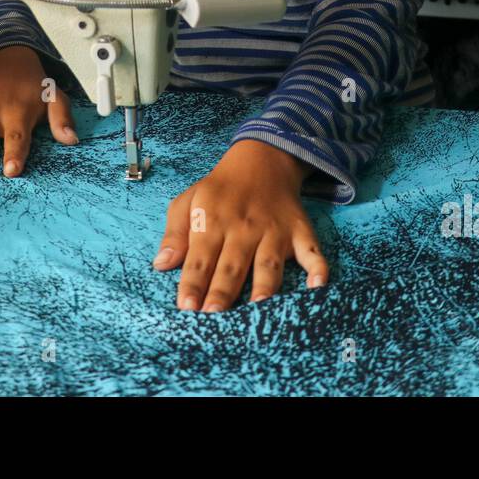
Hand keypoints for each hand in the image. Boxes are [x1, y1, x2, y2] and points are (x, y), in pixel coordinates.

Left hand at [152, 139, 328, 310]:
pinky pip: (311, 251)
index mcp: (212, 220)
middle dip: (222, 292)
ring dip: (264, 287)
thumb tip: (161, 264)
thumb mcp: (188, 200)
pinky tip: (317, 287)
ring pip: (268, 264)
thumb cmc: (219, 190)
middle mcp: (243, 228)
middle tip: (213, 317)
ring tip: (257, 309)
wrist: (262, 160)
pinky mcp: (299, 232)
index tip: (186, 307)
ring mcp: (274, 231)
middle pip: (232, 265)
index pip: (200, 258)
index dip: (192, 283)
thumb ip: (174, 233)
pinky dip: (318, 269)